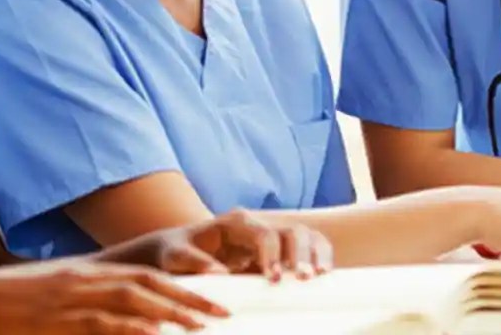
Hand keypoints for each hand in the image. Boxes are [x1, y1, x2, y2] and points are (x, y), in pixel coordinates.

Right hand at [0, 259, 228, 334]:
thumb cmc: (8, 304)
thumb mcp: (53, 299)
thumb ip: (88, 307)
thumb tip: (127, 322)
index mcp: (88, 273)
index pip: (145, 275)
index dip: (182, 286)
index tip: (214, 299)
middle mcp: (85, 279)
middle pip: (149, 283)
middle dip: (189, 298)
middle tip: (224, 312)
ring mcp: (70, 298)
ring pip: (131, 299)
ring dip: (169, 311)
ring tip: (200, 325)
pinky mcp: (55, 318)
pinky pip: (99, 321)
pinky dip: (128, 326)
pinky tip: (152, 331)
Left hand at [166, 209, 333, 281]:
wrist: (177, 249)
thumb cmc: (176, 252)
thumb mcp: (176, 257)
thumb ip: (196, 262)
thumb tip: (220, 273)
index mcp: (235, 222)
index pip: (264, 233)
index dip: (272, 254)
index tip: (273, 279)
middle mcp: (257, 224)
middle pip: (291, 231)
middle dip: (300, 254)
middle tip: (302, 279)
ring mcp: (270, 235)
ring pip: (304, 236)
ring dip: (315, 255)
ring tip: (318, 278)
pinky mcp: (277, 249)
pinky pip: (308, 246)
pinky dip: (320, 256)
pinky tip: (325, 273)